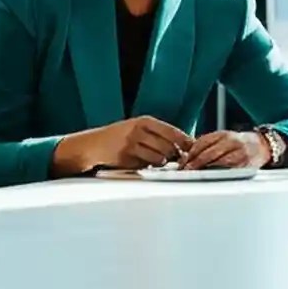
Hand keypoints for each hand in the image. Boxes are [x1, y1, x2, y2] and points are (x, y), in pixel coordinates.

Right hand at [55, 115, 192, 172]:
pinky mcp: (125, 158)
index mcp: (145, 121)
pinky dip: (148, 167)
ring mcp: (131, 144)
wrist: (94, 144)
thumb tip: (184, 146)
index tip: (193, 148)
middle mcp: (139, 131)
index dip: (185, 141)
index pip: (172, 131)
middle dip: (175, 155)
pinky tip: (142, 163)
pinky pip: (146, 166)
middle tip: (177, 159)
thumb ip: (159, 135)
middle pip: (169, 146)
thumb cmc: (121, 137)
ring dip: (162, 162)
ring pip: (159, 158)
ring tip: (156, 160)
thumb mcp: (139, 129)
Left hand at [179, 130, 270, 169]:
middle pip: (209, 152)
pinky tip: (212, 176)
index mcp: (224, 134)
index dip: (191, 153)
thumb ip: (208, 145)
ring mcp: (239, 152)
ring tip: (195, 174)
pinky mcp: (245, 164)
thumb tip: (188, 157)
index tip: (182, 162)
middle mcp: (232, 141)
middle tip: (186, 170)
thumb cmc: (240, 144)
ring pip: (218, 161)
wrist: (263, 146)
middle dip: (195, 162)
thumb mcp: (224, 139)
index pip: (203, 142)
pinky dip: (219, 173)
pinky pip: (229, 169)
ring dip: (205, 169)